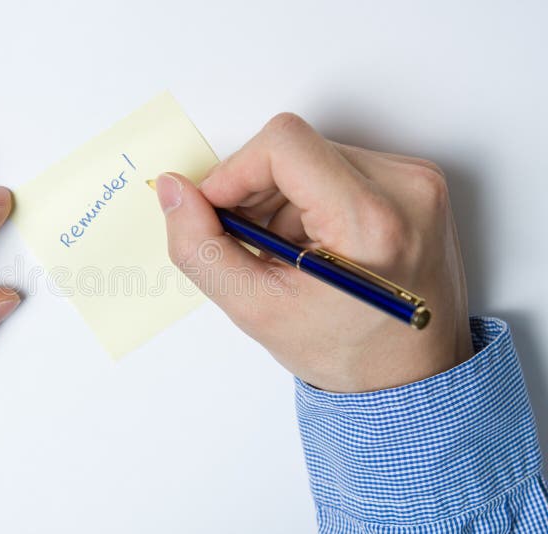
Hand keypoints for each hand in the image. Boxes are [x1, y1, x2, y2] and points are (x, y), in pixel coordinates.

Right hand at [156, 114, 472, 392]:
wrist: (412, 378)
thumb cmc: (347, 353)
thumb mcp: (257, 310)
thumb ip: (202, 248)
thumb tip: (173, 190)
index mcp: (372, 222)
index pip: (283, 145)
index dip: (234, 172)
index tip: (217, 211)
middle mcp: (406, 189)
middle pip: (296, 149)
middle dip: (256, 192)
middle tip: (253, 245)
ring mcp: (418, 183)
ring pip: (315, 156)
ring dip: (283, 198)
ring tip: (289, 253)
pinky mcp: (417, 184)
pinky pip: (340, 166)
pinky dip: (311, 198)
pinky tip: (313, 243)